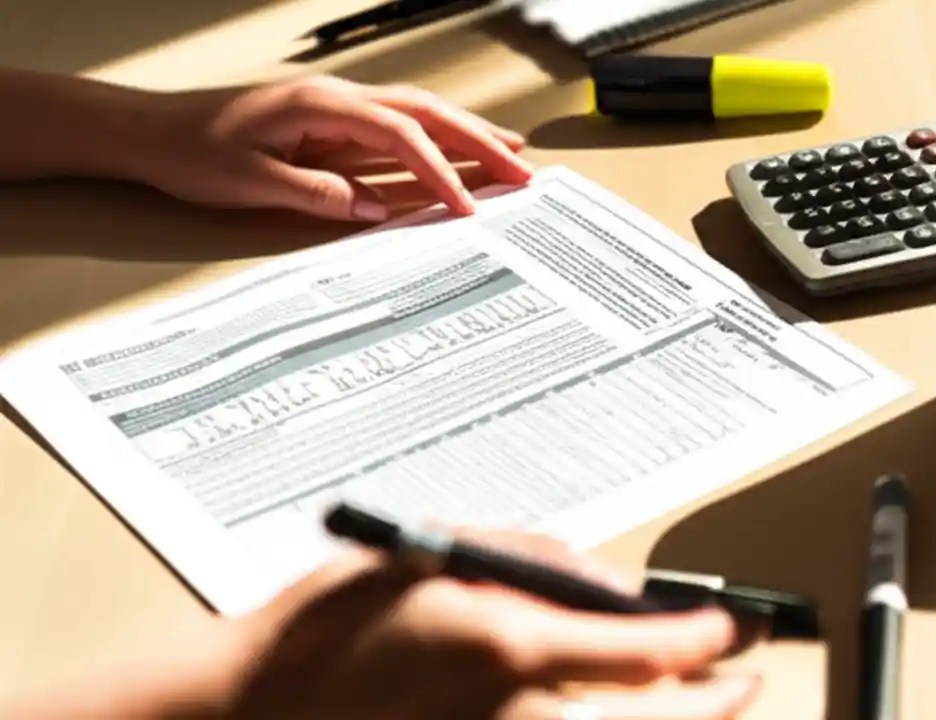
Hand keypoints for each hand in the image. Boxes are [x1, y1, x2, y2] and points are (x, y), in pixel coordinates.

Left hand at [132, 76, 532, 220]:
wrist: (150, 131)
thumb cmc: (193, 153)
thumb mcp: (251, 183)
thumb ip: (319, 194)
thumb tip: (376, 209)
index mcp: (323, 106)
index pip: (401, 136)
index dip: (441, 172)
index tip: (469, 209)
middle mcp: (339, 99)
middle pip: (427, 113)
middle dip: (479, 141)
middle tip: (524, 172)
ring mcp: (339, 110)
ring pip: (419, 116)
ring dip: (467, 135)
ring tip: (512, 157)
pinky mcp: (333, 128)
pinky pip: (396, 132)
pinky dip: (435, 144)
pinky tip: (457, 157)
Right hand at [217, 531, 757, 719]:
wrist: (250, 716)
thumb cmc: (325, 633)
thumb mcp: (427, 558)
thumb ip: (527, 558)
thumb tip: (603, 583)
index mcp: (506, 644)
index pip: (645, 649)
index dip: (704, 640)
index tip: (731, 630)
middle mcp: (518, 716)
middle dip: (716, 703)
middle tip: (743, 680)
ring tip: (706, 707)